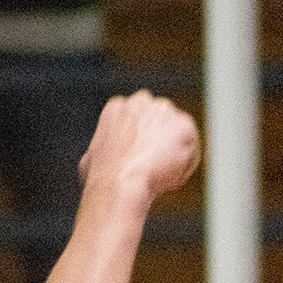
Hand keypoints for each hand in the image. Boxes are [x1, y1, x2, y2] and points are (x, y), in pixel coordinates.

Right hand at [78, 92, 200, 204]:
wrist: (121, 181)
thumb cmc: (102, 177)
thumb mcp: (91, 160)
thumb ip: (99, 152)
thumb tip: (94, 159)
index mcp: (117, 107)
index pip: (139, 119)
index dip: (143, 141)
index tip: (143, 159)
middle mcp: (141, 101)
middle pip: (160, 121)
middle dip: (161, 141)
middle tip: (159, 167)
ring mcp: (163, 110)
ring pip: (177, 134)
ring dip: (175, 154)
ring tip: (162, 177)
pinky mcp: (183, 124)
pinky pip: (192, 146)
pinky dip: (187, 163)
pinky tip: (173, 177)